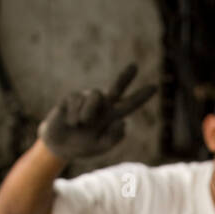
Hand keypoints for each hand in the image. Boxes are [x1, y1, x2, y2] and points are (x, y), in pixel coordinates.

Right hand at [37, 63, 156, 162]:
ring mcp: (87, 99)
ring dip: (89, 113)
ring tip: (81, 124)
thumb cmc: (83, 145)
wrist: (60, 146)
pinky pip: (77, 101)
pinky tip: (71, 122)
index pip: (129, 104)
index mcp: (112, 115)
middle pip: (116, 87)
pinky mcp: (72, 97)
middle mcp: (102, 104)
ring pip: (95, 97)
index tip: (154, 87)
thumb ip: (114, 138)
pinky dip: (75, 116)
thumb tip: (123, 121)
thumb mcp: (102, 146)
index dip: (140, 96)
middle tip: (135, 67)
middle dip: (125, 77)